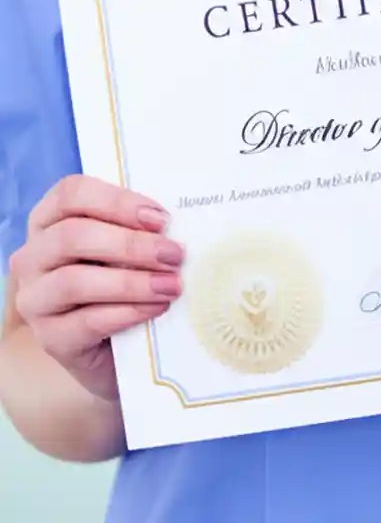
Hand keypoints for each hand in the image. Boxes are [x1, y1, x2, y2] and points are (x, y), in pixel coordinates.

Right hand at [7, 175, 183, 400]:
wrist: (126, 350)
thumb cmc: (130, 286)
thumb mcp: (133, 251)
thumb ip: (145, 231)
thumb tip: (182, 222)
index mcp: (50, 221)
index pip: (71, 194)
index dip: (118, 202)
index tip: (161, 219)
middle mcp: (32, 257)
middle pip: (72, 236)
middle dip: (131, 244)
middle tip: (175, 255)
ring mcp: (36, 300)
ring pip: (74, 282)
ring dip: (131, 282)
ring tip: (172, 286)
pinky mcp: (51, 339)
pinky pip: (86, 322)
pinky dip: (128, 312)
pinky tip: (157, 308)